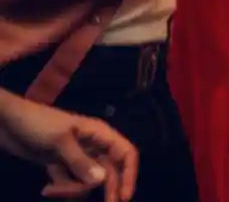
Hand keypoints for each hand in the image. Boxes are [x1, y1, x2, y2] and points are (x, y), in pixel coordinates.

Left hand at [0, 92, 136, 201]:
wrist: (7, 122)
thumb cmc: (37, 123)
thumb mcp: (59, 141)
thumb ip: (80, 162)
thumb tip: (101, 181)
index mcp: (99, 134)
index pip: (126, 153)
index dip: (130, 174)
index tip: (124, 196)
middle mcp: (92, 146)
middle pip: (110, 171)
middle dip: (106, 190)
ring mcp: (76, 157)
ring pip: (87, 181)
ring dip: (72, 190)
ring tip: (50, 191)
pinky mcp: (60, 166)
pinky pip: (70, 183)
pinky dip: (61, 188)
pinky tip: (46, 189)